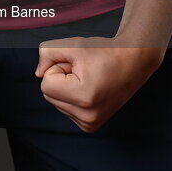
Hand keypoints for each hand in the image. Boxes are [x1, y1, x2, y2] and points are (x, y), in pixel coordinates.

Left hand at [35, 35, 164, 131]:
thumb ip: (47, 53)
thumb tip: (38, 73)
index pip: (46, 84)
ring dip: (66, 88)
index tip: (77, 64)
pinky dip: (72, 98)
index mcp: (83, 97)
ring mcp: (90, 123)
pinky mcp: (90, 126)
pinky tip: (89, 89)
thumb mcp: (73, 45)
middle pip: (49, 95)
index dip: (58, 68)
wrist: (132, 62)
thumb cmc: (104, 51)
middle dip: (60, 79)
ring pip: (56, 103)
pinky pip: (66, 109)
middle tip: (82, 70)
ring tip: (88, 79)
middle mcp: (87, 116)